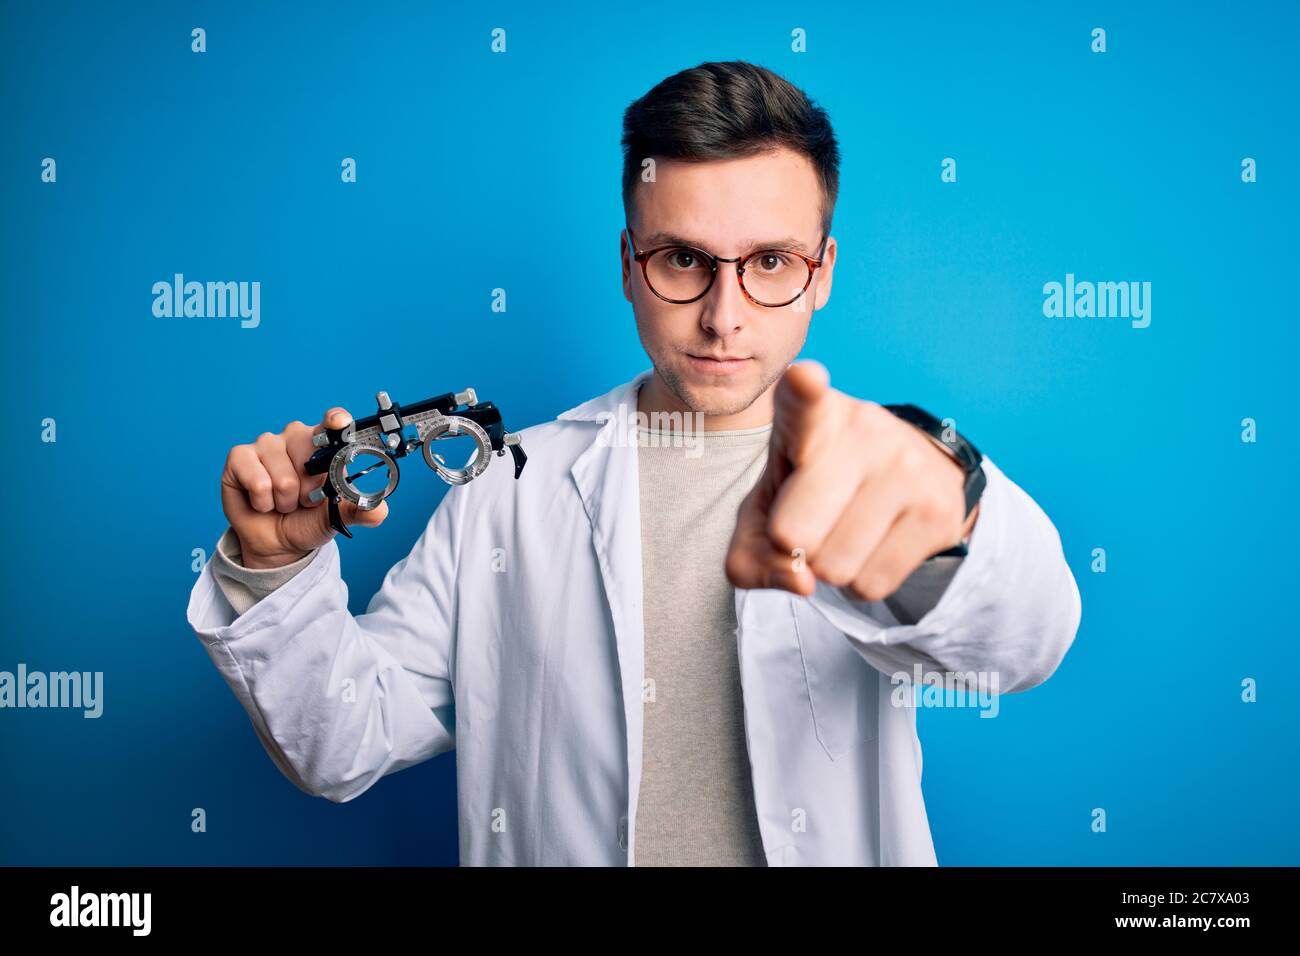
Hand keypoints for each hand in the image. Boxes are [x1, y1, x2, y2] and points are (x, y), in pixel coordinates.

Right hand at [220, 407, 388, 568]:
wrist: (277, 542)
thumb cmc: (308, 520)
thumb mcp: (337, 518)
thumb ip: (358, 511)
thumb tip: (380, 511)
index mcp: (322, 445)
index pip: (331, 422)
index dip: (335, 421)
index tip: (340, 423)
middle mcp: (295, 437)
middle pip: (307, 451)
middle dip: (310, 487)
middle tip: (306, 498)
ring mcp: (266, 444)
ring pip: (283, 476)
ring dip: (286, 499)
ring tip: (284, 501)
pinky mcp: (240, 457)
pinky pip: (258, 481)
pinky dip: (263, 501)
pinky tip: (262, 501)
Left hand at [725, 361, 977, 599]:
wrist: (909, 483)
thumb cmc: (812, 494)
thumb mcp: (765, 513)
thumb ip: (750, 556)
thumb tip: (802, 581)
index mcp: (811, 415)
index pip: (802, 401)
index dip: (802, 391)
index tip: (806, 379)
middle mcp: (864, 428)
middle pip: (793, 532)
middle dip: (793, 547)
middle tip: (813, 520)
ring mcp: (907, 467)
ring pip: (835, 566)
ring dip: (831, 567)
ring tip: (846, 530)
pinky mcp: (938, 509)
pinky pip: (872, 583)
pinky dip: (862, 581)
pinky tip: (874, 545)